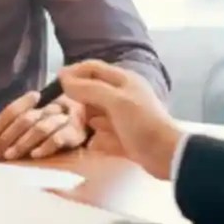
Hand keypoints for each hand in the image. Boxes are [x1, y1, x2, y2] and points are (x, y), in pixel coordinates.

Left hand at [0, 90, 87, 160]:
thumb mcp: (39, 122)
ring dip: (23, 142)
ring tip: (11, 155)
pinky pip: (60, 137)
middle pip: (26, 118)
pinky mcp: (78, 133)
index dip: (1, 120)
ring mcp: (65, 118)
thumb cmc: (62, 124)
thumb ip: (14, 130)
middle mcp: (52, 107)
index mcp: (41, 102)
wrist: (101, 118)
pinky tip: (36, 154)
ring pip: (41, 127)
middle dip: (8, 135)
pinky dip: (46, 145)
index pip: (17, 108)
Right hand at [58, 60, 180, 179]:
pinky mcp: (121, 135)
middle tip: (65, 110)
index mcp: (123, 80)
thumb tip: (64, 79)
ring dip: (86, 119)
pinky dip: (96, 137)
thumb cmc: (142, 123)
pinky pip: (101, 133)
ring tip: (78, 127)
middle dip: (78, 99)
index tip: (56, 82)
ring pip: (94, 113)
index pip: (92, 68)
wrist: (167, 155)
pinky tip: (92, 144)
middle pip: (91, 90)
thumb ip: (88, 89)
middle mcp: (121, 95)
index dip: (74, 72)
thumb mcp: (115, 101)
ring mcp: (121, 116)